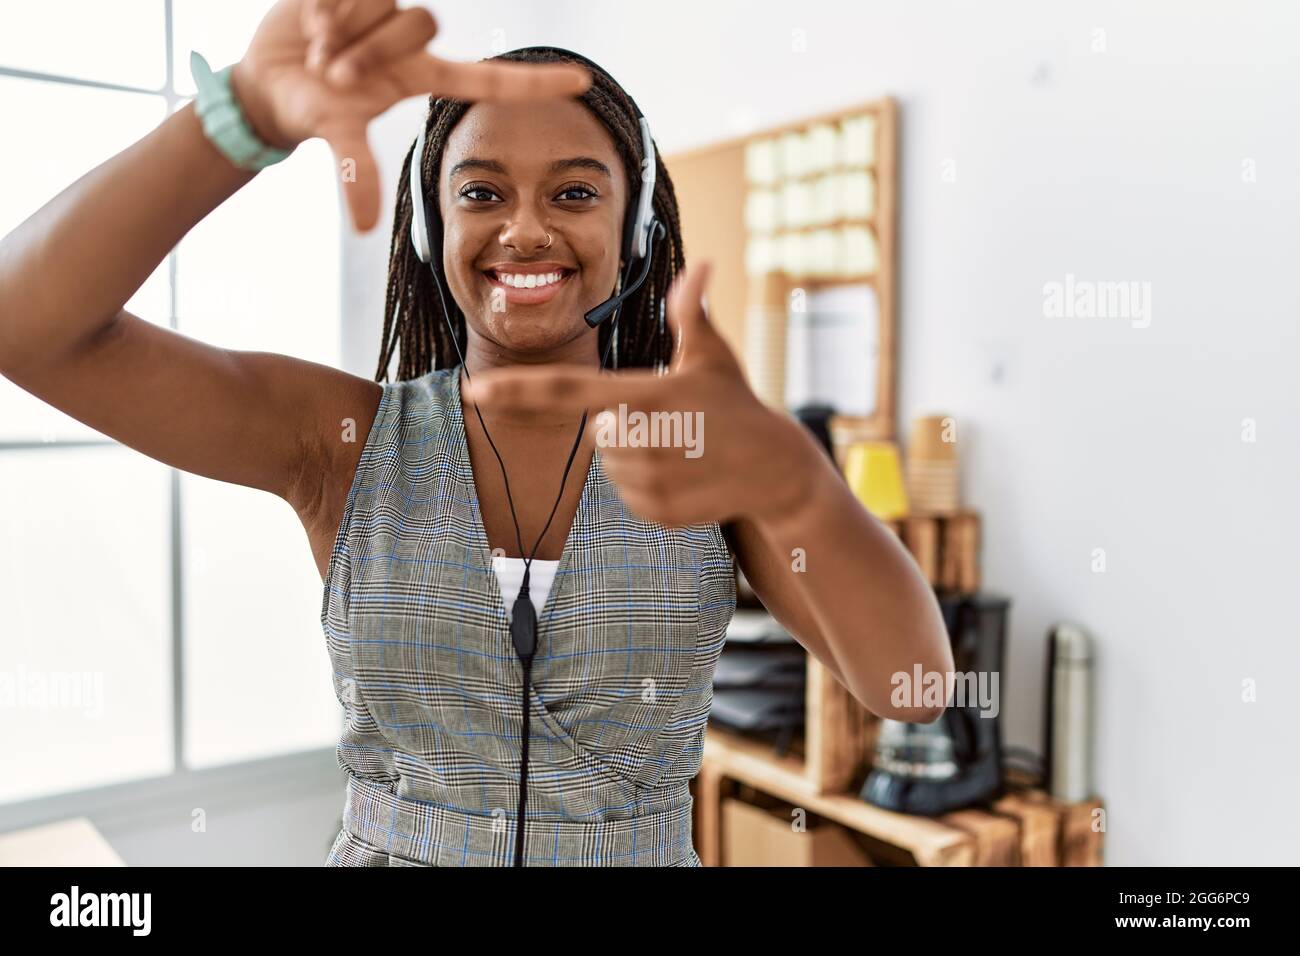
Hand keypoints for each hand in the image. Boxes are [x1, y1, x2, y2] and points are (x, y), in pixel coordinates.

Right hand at [230, 0, 589, 230]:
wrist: (268, 79)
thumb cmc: (315, 110)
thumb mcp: (335, 134)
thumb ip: (354, 171)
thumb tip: (362, 230)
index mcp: (425, 78)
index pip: (493, 79)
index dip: (536, 83)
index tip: (582, 82)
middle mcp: (416, 42)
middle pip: (421, 26)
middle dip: (370, 52)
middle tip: (334, 72)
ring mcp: (390, 10)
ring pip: (388, 3)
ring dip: (345, 29)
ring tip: (319, 49)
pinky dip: (327, 6)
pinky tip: (311, 22)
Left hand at [463, 262, 823, 527]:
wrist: (777, 470)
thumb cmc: (738, 406)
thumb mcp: (715, 357)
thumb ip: (693, 313)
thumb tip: (701, 265)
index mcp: (647, 394)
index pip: (566, 389)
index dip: (517, 389)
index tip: (476, 390)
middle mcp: (643, 438)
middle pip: (596, 433)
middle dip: (621, 426)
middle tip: (671, 425)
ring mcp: (652, 480)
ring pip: (609, 464)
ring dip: (633, 457)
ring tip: (680, 450)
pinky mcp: (660, 512)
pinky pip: (627, 497)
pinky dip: (647, 488)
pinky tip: (683, 476)